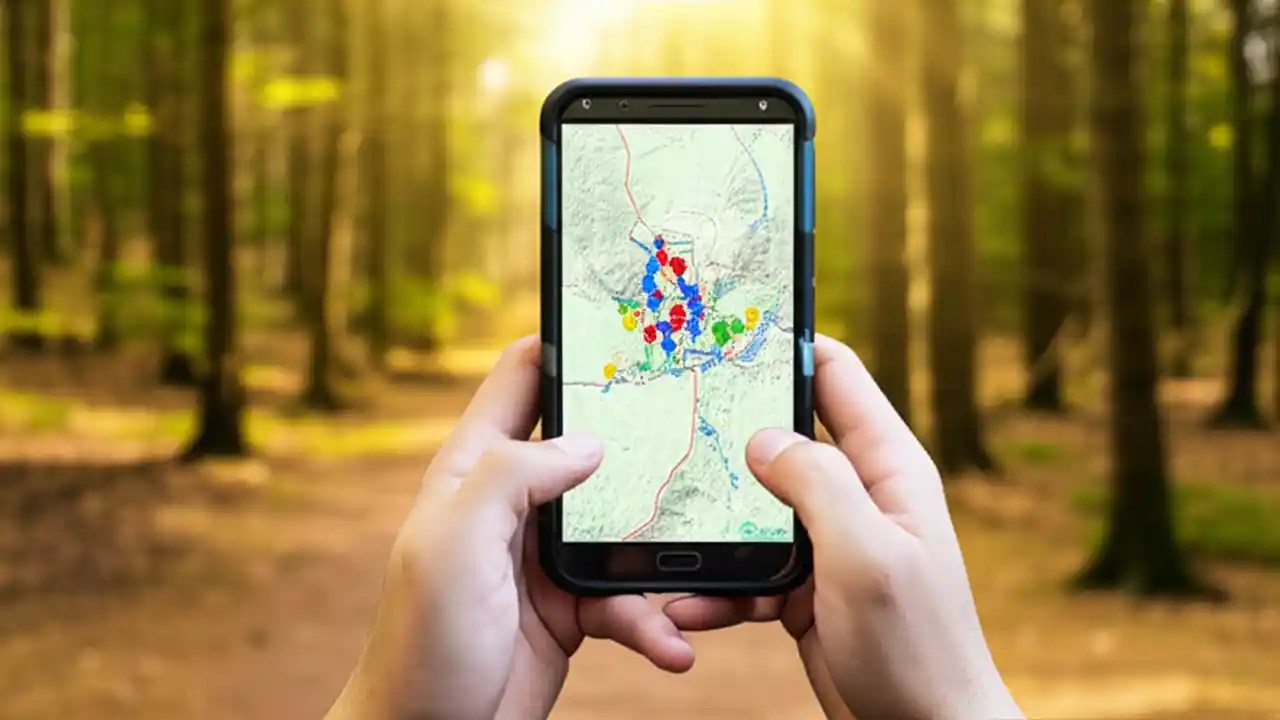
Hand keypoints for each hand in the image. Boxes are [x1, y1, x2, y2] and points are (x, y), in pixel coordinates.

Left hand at [327, 336, 693, 719]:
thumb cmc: (422, 642)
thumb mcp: (455, 544)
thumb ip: (514, 478)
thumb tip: (589, 442)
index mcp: (476, 469)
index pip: (522, 378)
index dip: (568, 345)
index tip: (629, 329)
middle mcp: (514, 503)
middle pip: (592, 445)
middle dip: (643, 441)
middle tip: (699, 429)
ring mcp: (545, 555)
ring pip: (624, 525)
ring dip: (660, 551)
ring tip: (693, 578)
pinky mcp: (572, 608)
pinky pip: (627, 600)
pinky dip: (652, 622)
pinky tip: (669, 646)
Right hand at [665, 336, 1020, 719]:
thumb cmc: (915, 646)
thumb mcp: (867, 555)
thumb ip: (817, 484)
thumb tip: (762, 436)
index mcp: (887, 468)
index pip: (838, 376)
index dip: (790, 346)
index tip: (728, 331)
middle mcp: (857, 495)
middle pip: (783, 438)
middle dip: (730, 435)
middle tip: (670, 423)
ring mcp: (828, 542)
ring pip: (753, 508)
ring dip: (713, 526)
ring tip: (668, 542)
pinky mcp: (804, 587)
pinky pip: (747, 571)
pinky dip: (718, 589)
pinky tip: (689, 609)